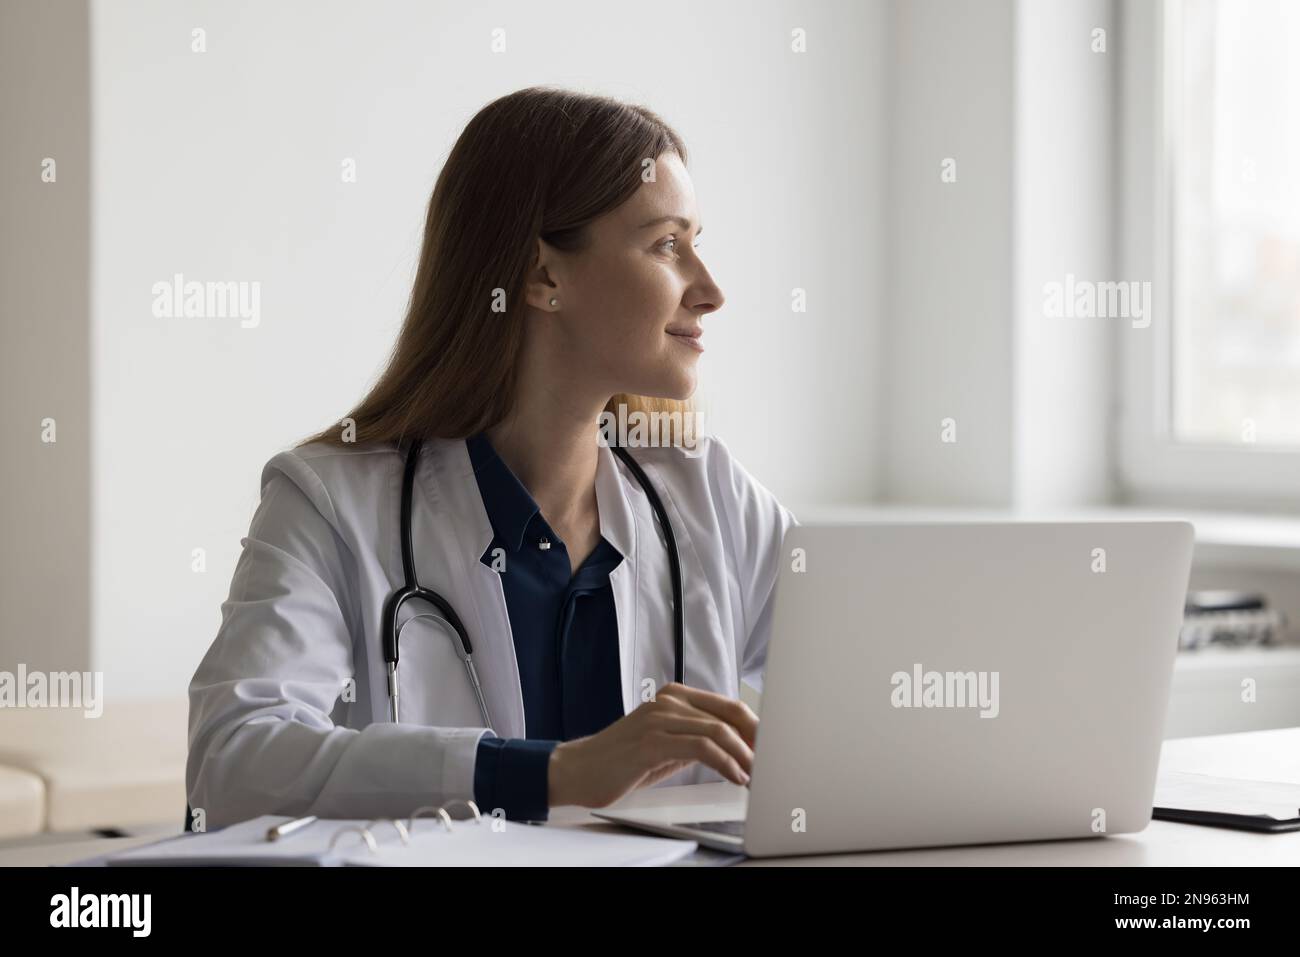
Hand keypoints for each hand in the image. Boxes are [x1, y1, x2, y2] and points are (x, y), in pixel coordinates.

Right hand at [547, 682, 756, 808]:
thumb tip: (735, 749)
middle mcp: (669, 701)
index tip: (772, 749)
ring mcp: (659, 718)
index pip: (728, 706)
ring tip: (757, 774)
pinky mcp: (652, 741)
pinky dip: (726, 763)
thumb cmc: (620, 760)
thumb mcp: (665, 745)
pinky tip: (736, 776)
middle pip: (730, 714)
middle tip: (774, 760)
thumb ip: (695, 740)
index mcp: (674, 697)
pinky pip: (701, 748)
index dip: (755, 727)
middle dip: (758, 739)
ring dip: (746, 755)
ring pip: (719, 730)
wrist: (578, 769)